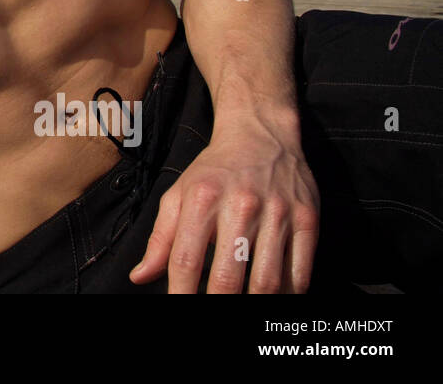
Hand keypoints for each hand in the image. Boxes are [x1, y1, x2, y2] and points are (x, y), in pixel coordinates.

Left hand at [128, 111, 319, 292]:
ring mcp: (277, 213)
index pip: (186, 260)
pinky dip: (287, 294)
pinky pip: (300, 272)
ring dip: (255, 304)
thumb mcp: (180, 195)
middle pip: (228, 278)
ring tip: (244, 306)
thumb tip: (140, 276)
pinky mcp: (307, 219)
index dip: (181, 294)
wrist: (261, 133)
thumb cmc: (215, 170)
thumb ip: (160, 238)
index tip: (181, 309)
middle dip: (219, 305)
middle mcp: (240, 206)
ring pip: (268, 281)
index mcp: (202, 199)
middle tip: (215, 313)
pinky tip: (274, 297)